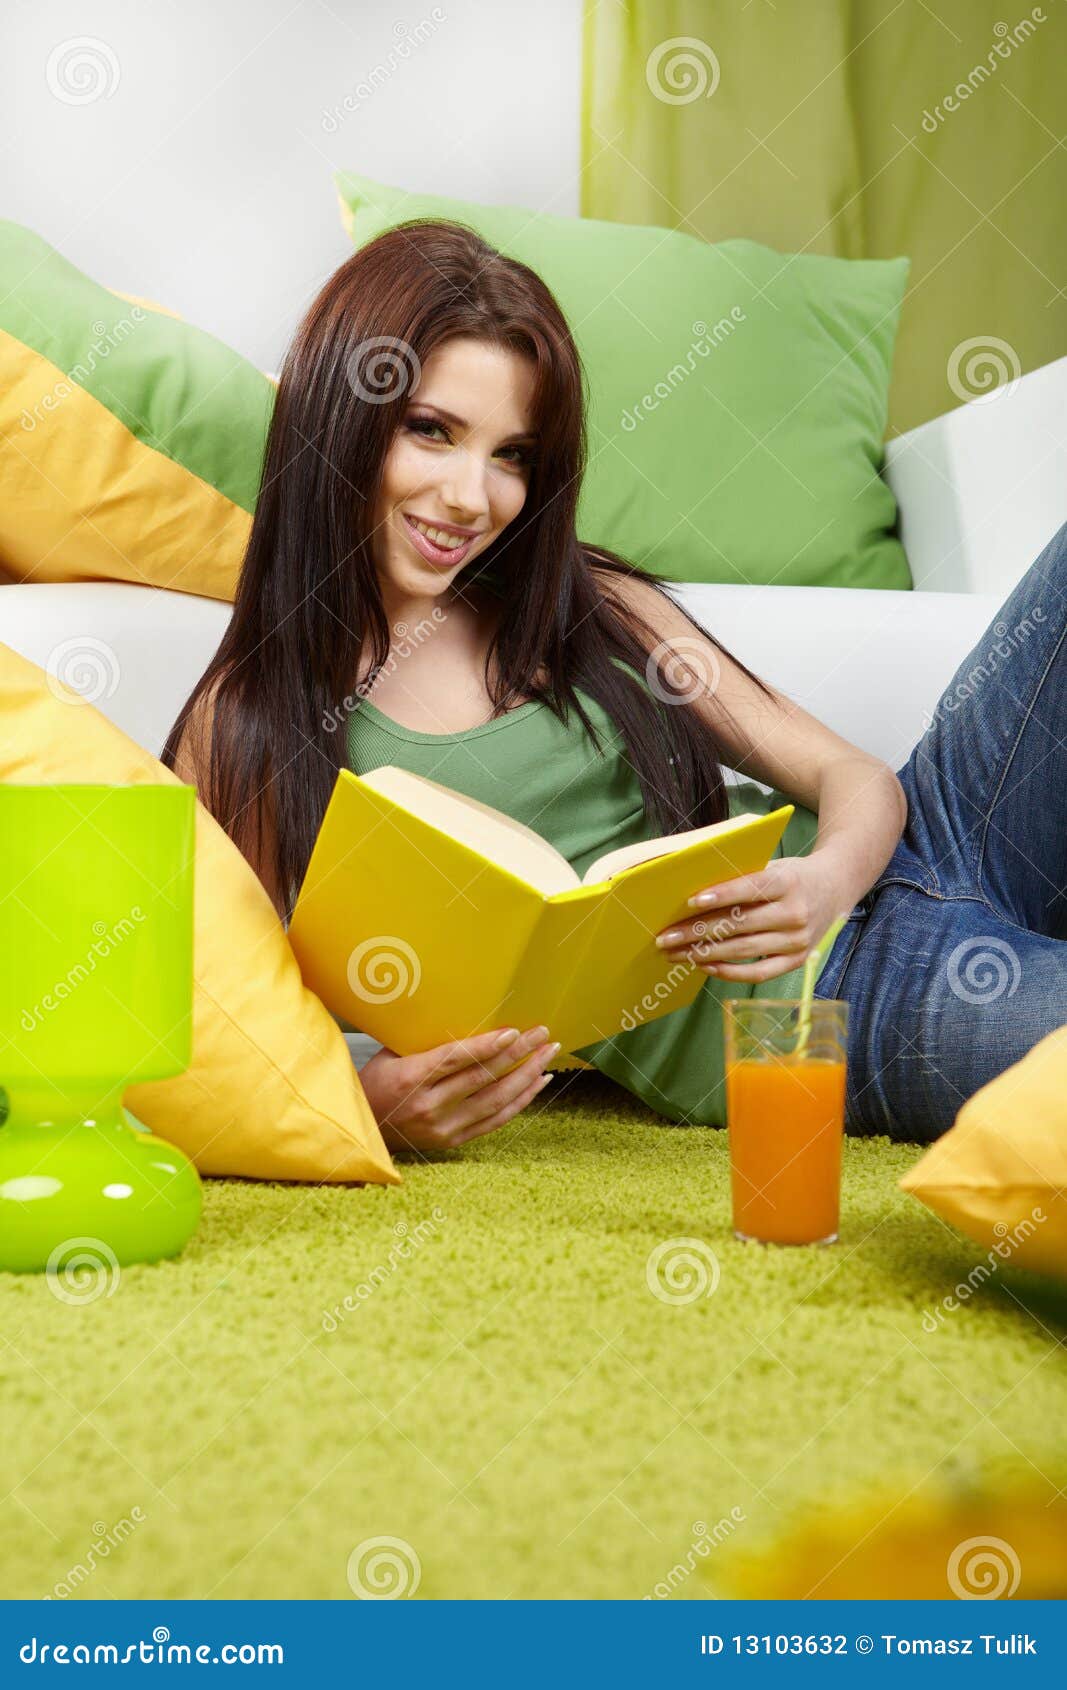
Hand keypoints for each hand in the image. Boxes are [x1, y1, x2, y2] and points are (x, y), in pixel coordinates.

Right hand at [360, 1024, 560, 1153]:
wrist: (364, 1131)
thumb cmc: (376, 1083)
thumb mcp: (391, 1055)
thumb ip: (426, 1041)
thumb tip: (466, 1014)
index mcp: (411, 1078)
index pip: (456, 1059)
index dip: (488, 1046)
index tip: (515, 1032)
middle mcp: (430, 1106)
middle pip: (483, 1078)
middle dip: (519, 1054)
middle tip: (543, 1035)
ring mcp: (444, 1127)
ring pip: (496, 1100)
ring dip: (527, 1076)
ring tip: (549, 1055)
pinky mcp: (454, 1140)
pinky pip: (496, 1120)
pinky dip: (521, 1101)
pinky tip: (538, 1083)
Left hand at [654, 855, 845, 983]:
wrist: (834, 888)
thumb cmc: (792, 875)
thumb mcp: (774, 866)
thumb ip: (742, 877)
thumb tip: (694, 896)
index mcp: (788, 882)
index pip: (750, 889)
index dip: (721, 895)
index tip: (690, 901)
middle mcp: (795, 913)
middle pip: (739, 924)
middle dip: (697, 931)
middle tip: (665, 937)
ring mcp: (797, 941)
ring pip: (743, 951)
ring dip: (704, 954)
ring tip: (676, 953)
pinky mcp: (796, 960)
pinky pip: (758, 973)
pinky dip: (729, 972)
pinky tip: (705, 966)